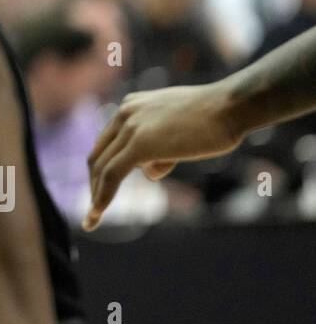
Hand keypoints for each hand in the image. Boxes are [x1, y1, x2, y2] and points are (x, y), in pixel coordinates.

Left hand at [84, 83, 241, 230]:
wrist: (231, 107)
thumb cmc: (216, 119)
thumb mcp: (179, 131)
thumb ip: (160, 150)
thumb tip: (149, 172)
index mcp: (132, 105)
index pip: (108, 141)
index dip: (102, 167)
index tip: (100, 187)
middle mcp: (125, 112)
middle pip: (99, 154)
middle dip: (94, 183)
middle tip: (94, 207)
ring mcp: (131, 127)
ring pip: (102, 167)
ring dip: (96, 194)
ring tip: (93, 218)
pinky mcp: (140, 144)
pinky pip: (112, 175)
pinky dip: (102, 197)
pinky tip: (97, 214)